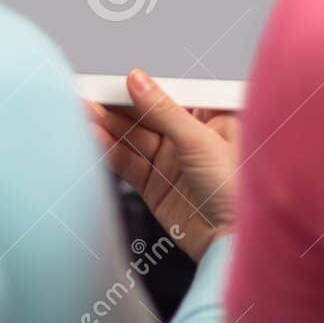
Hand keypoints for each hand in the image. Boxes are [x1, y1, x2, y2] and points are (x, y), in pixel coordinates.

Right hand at [90, 69, 238, 260]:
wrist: (232, 245)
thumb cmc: (238, 191)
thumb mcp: (201, 141)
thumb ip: (165, 111)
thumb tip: (138, 81)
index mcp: (213, 118)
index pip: (171, 94)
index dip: (143, 86)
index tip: (116, 77)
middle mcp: (191, 139)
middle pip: (147, 115)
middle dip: (119, 104)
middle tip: (91, 91)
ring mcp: (172, 164)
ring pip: (133, 139)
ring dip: (109, 125)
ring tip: (85, 111)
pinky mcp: (156, 188)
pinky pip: (128, 163)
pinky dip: (110, 150)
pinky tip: (95, 136)